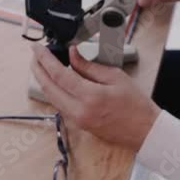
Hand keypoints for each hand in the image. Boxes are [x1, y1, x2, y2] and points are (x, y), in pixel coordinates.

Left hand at [30, 44, 160, 150]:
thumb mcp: (115, 77)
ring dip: (44, 81)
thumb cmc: (136, 105)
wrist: (145, 131)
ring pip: (51, 98)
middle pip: (48, 88)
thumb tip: (72, 54)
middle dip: (38, 70)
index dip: (44, 59)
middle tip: (35, 56)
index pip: (58, 74)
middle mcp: (79, 111)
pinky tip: (55, 81)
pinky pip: (60, 105)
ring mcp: (78, 120)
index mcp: (90, 97)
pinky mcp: (79, 125)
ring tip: (42, 65)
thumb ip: (89, 66)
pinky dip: (54, 91)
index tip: (37, 49)